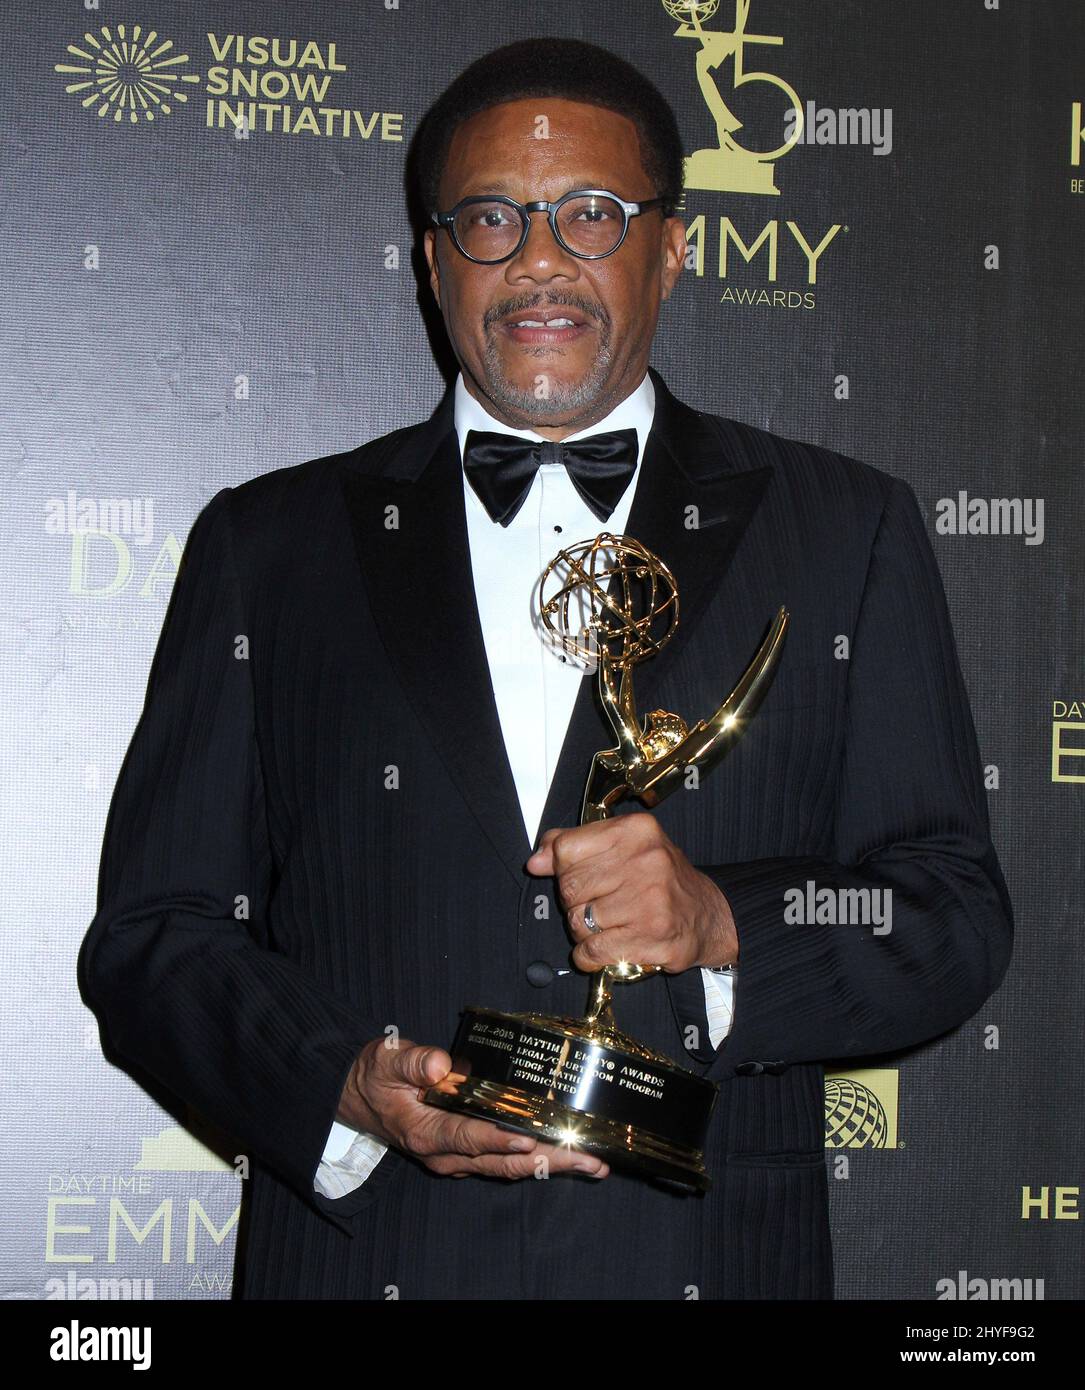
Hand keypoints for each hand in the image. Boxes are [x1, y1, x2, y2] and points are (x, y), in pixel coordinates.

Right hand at [337, 1037, 609, 1179]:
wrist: (359, 1098)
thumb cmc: (375, 1077)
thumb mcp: (386, 1060)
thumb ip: (412, 1061)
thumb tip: (441, 1064)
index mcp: (427, 1133)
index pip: (469, 1137)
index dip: (500, 1140)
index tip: (529, 1141)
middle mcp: (447, 1154)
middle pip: (504, 1162)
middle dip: (550, 1162)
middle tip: (590, 1161)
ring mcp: (459, 1158)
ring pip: (511, 1166)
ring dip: (552, 1165)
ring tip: (593, 1162)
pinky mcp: (467, 1152)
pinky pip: (506, 1161)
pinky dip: (538, 1159)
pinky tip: (566, 1153)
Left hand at [526, 812, 737, 973]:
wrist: (709, 915)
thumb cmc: (660, 879)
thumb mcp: (624, 846)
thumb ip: (576, 846)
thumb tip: (536, 861)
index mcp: (636, 831)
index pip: (565, 849)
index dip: (562, 868)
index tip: (577, 876)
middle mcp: (646, 861)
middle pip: (569, 887)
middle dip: (573, 902)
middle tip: (595, 904)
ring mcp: (650, 901)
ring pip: (578, 921)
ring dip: (583, 931)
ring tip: (606, 925)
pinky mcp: (652, 939)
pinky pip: (593, 950)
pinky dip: (588, 955)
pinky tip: (603, 948)